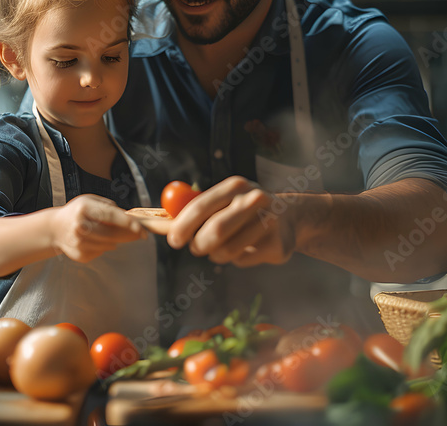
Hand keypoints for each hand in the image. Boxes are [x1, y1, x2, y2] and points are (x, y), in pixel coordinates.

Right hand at [52, 195, 145, 262]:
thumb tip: (131, 219)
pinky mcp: (79, 255)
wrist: (55, 228)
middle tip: (141, 235)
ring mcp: (79, 242)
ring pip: (109, 245)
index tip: (142, 230)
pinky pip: (100, 252)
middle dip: (129, 235)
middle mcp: (80, 225)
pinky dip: (102, 247)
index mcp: (84, 208)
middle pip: (112, 234)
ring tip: (109, 234)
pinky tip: (95, 241)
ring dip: (115, 240)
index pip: (111, 216)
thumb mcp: (91, 201)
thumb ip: (110, 208)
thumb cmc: (78, 212)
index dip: (129, 224)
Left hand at [168, 176, 296, 266]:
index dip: (183, 226)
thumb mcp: (223, 200)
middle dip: (199, 245)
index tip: (174, 241)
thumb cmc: (243, 209)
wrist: (290, 216)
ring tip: (222, 247)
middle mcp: (255, 200)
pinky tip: (247, 248)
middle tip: (196, 248)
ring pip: (228, 251)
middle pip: (216, 231)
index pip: (201, 206)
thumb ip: (193, 209)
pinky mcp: (278, 245)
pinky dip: (237, 259)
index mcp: (235, 186)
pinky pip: (243, 260)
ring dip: (217, 255)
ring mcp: (270, 222)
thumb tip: (156, 222)